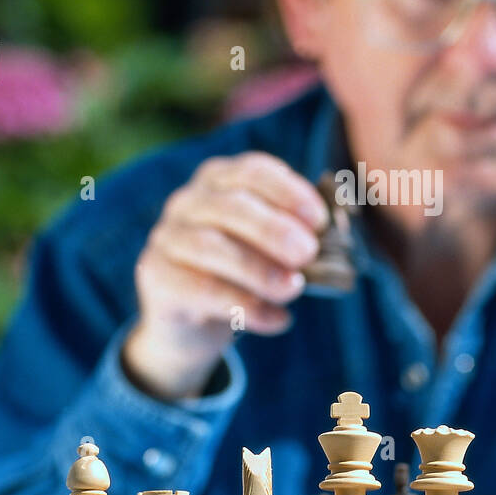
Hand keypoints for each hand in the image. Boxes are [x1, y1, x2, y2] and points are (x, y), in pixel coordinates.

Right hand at [121, 152, 328, 399]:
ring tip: (294, 288)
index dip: (289, 192)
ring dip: (259, 269)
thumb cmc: (242, 273)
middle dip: (274, 229)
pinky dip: (246, 306)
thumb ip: (299, 234)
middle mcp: (187, 201)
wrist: (191, 324)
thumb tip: (340, 230)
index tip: (320, 221)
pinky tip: (278, 320)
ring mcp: (166, 237)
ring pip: (211, 246)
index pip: (252, 171)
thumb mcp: (271, 249)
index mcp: (219, 180)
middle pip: (231, 206)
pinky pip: (201, 289)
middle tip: (308, 253)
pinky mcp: (155, 276)